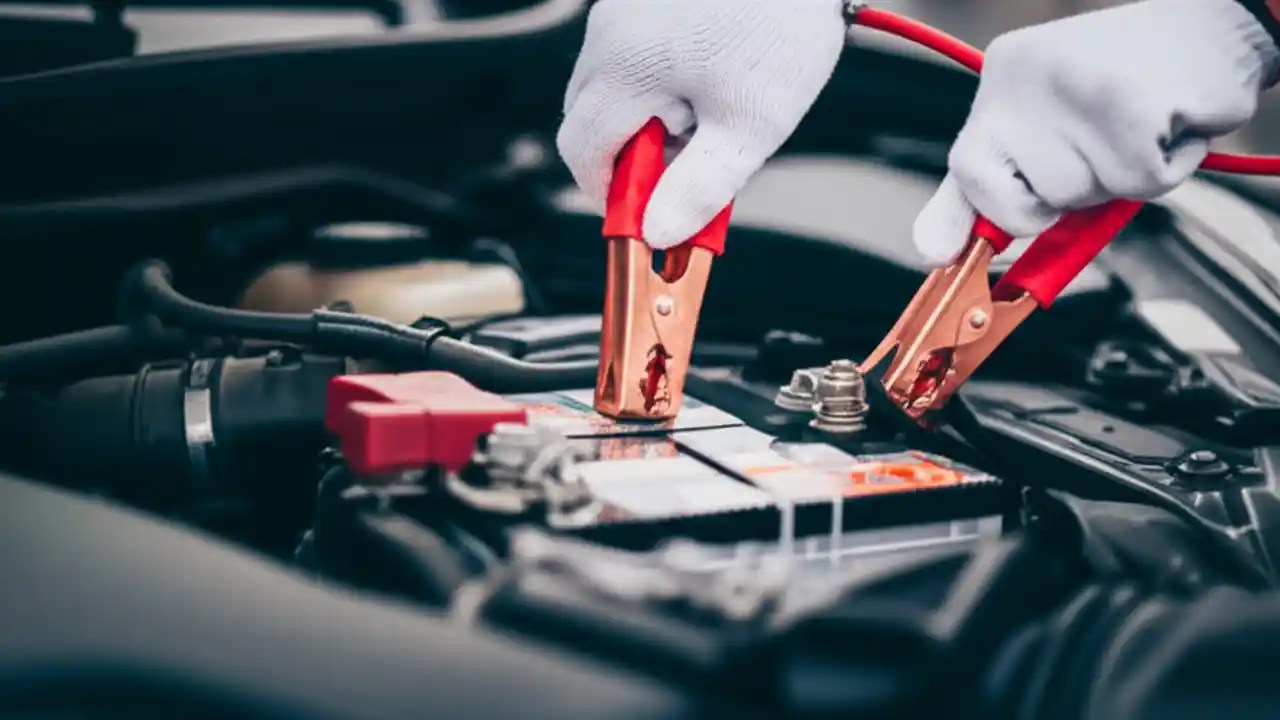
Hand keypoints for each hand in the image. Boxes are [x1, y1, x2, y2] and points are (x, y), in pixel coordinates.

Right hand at [557, 0, 844, 248]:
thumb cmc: (782, 32)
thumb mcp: (751, 125)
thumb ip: (700, 186)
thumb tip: (656, 235)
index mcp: (624, 69)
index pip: (580, 151)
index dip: (607, 193)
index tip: (647, 212)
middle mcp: (606, 33)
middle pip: (586, 120)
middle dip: (629, 155)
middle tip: (690, 159)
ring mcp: (619, 9)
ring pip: (606, 88)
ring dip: (642, 117)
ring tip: (706, 111)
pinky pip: (626, 55)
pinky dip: (652, 82)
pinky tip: (705, 76)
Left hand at [913, 0, 1278, 265]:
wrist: (1213, 31)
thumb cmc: (1129, 92)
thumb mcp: (1042, 135)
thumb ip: (985, 193)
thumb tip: (934, 252)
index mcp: (1000, 86)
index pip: (964, 171)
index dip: (984, 216)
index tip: (964, 253)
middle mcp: (1023, 81)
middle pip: (1024, 206)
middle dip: (1066, 201)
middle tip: (1097, 154)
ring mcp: (1071, 88)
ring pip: (1083, 197)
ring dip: (1123, 180)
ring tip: (1139, 131)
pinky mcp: (1126, 102)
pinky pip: (1138, 184)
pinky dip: (1166, 169)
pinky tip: (1169, 125)